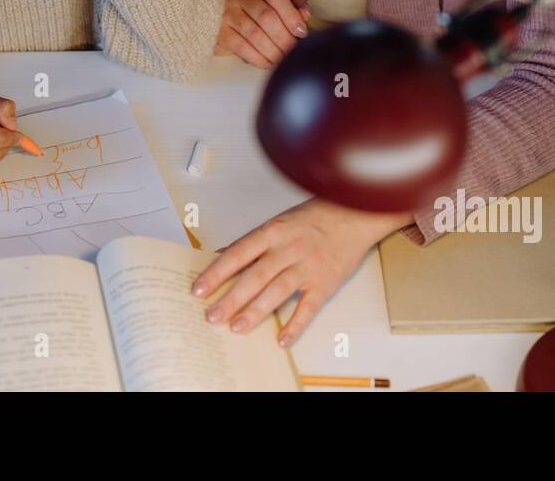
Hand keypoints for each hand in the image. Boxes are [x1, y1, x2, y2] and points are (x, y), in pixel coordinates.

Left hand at [191, 198, 411, 346]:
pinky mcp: (326, 282)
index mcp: (273, 231)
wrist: (355, 215)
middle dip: (231, 298)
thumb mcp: (279, 221)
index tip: (199, 289)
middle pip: (255, 276)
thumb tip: (221, 255)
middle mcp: (289, 248)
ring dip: (256, 311)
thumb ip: (252, 242)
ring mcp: (308, 266)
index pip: (238, 253)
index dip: (217, 271)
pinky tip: (282, 339)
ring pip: (278, 291)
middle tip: (212, 316)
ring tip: (237, 327)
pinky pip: (309, 307)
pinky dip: (295, 324)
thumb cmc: (315, 218)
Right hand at [214, 0, 311, 68]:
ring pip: (255, 34)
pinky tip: (268, 62)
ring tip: (283, 58)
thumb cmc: (252, 5)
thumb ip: (291, 3)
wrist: (218, 11)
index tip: (301, 31)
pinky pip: (242, 47)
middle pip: (266, 17)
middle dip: (284, 37)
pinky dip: (258, 58)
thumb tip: (305, 14)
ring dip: (273, 50)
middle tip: (293, 50)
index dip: (291, 16)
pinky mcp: (219, 31)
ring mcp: (226, 12)